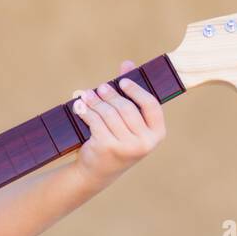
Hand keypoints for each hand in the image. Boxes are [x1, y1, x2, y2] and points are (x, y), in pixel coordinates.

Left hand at [69, 60, 166, 189]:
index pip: (151, 105)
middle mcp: (146, 142)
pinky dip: (85, 112)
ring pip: (109, 114)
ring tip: (86, 95)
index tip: (122, 81)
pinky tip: (78, 107)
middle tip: (98, 88)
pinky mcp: (108, 148)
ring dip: (94, 102)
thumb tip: (127, 63)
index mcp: (157, 134)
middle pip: (126, 108)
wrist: (97, 172)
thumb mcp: (126, 121)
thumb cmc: (115, 141)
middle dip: (109, 95)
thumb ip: (130, 93)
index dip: (136, 90)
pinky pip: (96, 122)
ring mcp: (127, 147)